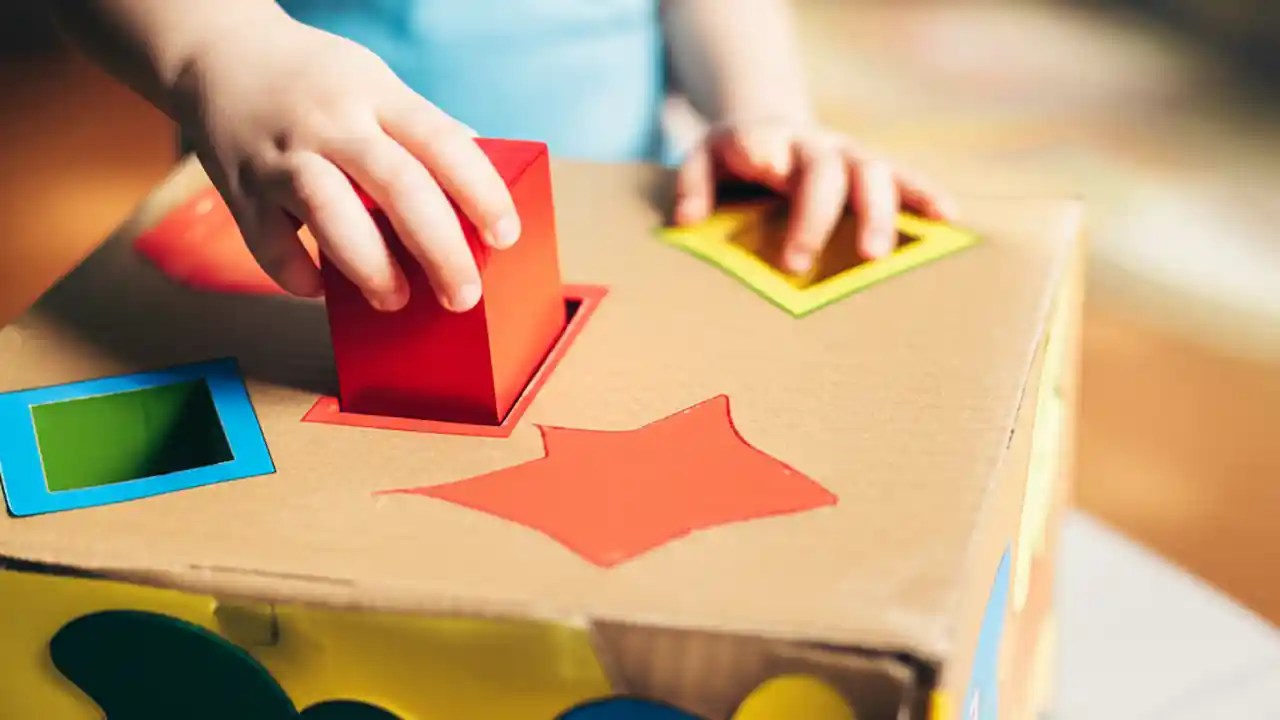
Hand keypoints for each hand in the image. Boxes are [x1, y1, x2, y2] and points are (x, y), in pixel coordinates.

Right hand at [174, 15, 518, 311]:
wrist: (214, 53)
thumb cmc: (314, 79)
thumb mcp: (376, 83)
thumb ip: (424, 130)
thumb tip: (485, 175)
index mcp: (376, 95)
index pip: (442, 142)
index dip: (481, 192)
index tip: (506, 236)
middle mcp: (330, 123)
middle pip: (398, 186)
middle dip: (440, 249)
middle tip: (463, 295)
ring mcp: (281, 157)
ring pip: (331, 214)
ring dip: (371, 268)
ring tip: (397, 301)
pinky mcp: (240, 191)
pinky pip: (270, 246)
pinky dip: (299, 276)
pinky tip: (323, 288)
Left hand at [674, 123, 956, 273]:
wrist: (774, 130)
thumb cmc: (734, 158)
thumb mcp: (702, 159)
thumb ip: (692, 185)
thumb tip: (687, 220)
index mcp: (765, 141)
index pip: (761, 141)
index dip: (764, 151)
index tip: (769, 169)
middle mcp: (812, 145)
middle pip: (821, 171)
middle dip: (812, 217)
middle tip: (797, 264)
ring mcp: (848, 155)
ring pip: (871, 173)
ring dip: (875, 214)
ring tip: (876, 256)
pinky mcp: (874, 169)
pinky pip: (905, 179)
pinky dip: (925, 194)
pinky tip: (947, 218)